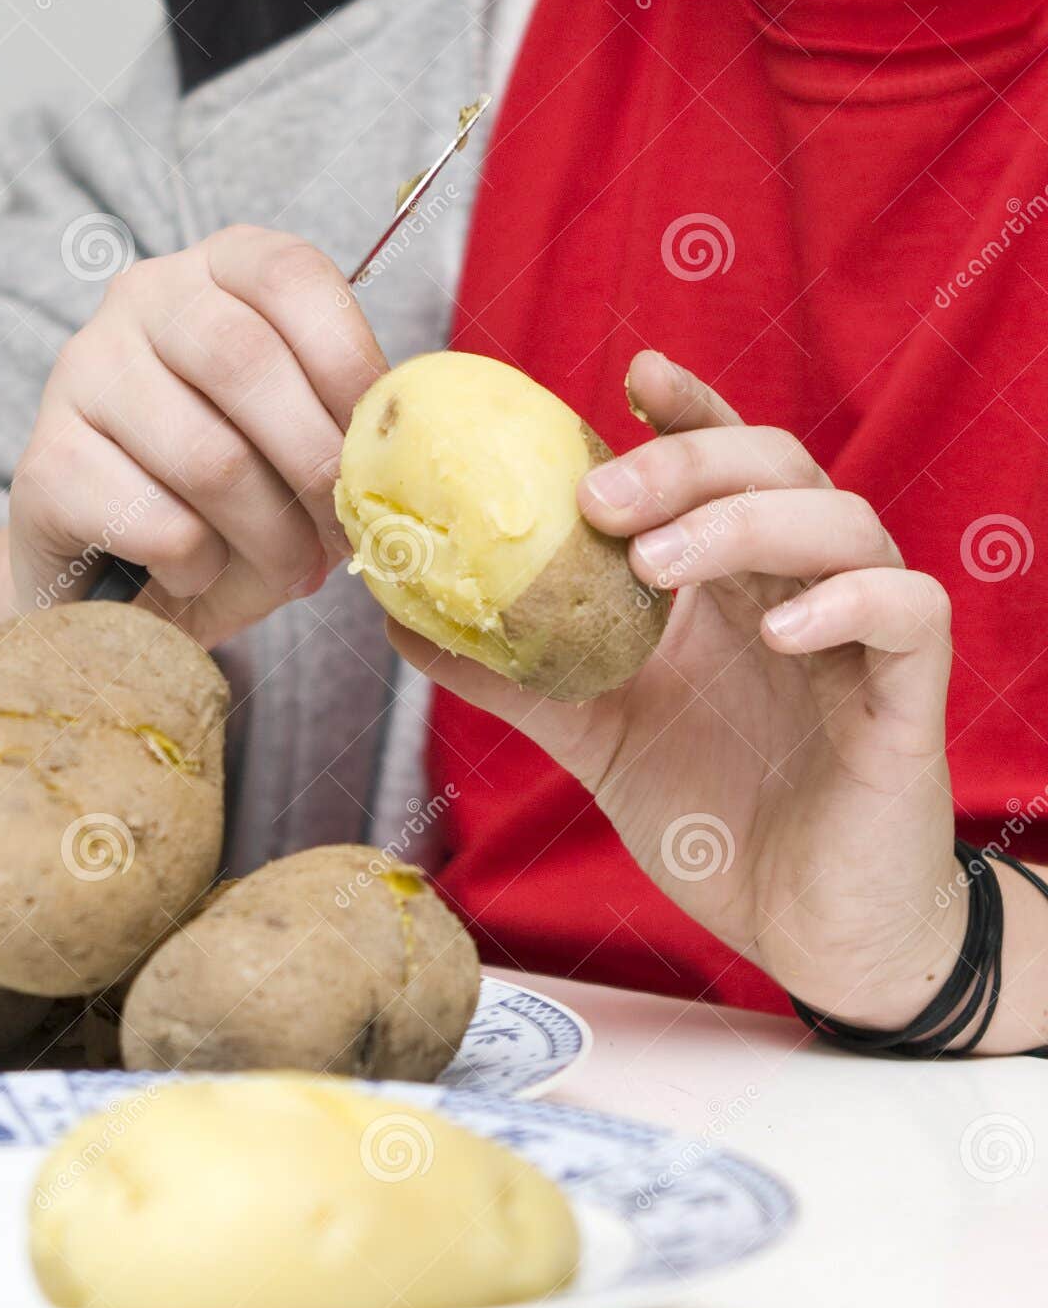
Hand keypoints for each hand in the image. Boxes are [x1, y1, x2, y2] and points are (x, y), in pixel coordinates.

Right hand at [10, 226, 386, 646]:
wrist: (113, 581)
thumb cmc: (226, 504)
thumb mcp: (296, 449)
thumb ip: (340, 427)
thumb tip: (395, 445)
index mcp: (217, 272)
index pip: (291, 277)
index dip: (350, 366)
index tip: (375, 449)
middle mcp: (140, 300)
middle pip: (246, 362)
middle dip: (314, 465)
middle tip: (341, 532)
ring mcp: (80, 374)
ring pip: (207, 456)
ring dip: (269, 536)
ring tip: (289, 570)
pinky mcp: (42, 465)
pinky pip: (156, 521)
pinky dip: (198, 566)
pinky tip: (192, 571)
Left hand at [393, 350, 961, 1024]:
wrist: (807, 933)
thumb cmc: (717, 817)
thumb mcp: (596, 735)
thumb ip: (512, 676)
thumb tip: (400, 619)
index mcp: (731, 587)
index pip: (724, 465)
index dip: (690, 411)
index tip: (632, 375)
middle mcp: (800, 590)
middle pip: (776, 468)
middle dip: (689, 462)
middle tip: (601, 498)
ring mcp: (860, 640)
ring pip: (843, 523)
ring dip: (746, 525)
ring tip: (659, 564)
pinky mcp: (906, 701)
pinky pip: (908, 614)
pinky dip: (844, 602)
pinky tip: (775, 628)